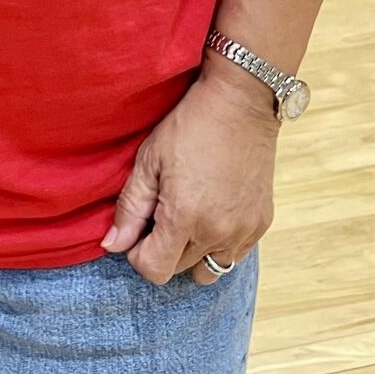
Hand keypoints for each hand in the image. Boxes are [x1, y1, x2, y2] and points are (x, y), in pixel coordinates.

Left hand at [101, 68, 278, 285]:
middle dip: (163, 249)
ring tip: (186, 218)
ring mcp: (243, 230)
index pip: (154, 270)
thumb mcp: (149, 160)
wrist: (241, 103)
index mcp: (185, 216)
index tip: (138, 228)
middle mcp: (218, 232)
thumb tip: (112, 245)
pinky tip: (210, 213)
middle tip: (160, 212)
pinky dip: (218, 244)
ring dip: (191, 252)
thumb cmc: (189, 125)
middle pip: (178, 269)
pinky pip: (233, 255)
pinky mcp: (261, 224)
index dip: (137, 253)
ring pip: (208, 269)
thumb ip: (130, 208)